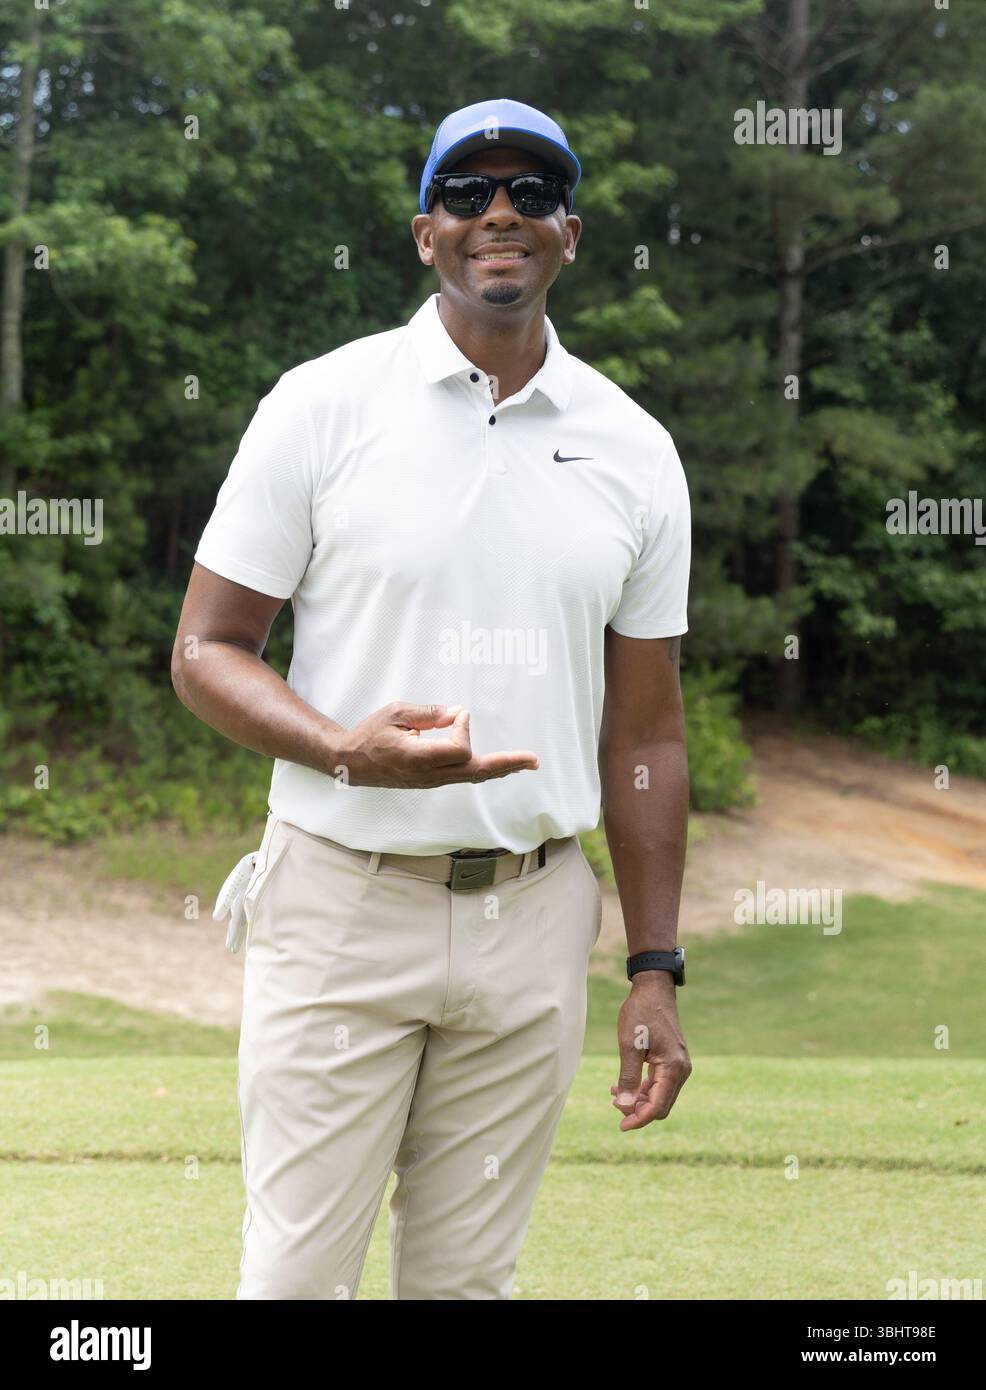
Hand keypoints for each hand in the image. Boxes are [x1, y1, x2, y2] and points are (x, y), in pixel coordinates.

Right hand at [334, 702, 539, 788]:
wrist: (350, 763)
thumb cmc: (370, 734)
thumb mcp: (397, 713)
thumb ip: (429, 713)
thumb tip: (460, 714)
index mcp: (417, 759)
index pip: (459, 749)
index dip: (463, 728)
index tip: (454, 714)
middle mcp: (428, 775)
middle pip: (477, 771)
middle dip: (507, 764)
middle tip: (534, 760)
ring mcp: (430, 782)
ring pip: (473, 776)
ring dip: (501, 768)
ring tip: (526, 763)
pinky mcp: (431, 781)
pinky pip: (463, 776)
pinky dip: (484, 769)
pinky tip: (499, 767)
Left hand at [611, 973, 691, 1129]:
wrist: (653, 989)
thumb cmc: (641, 1013)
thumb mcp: (629, 1045)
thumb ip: (628, 1078)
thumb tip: (624, 1107)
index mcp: (674, 1068)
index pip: (658, 1106)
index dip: (639, 1119)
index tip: (621, 1127)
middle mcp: (681, 1070)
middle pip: (661, 1105)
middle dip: (638, 1110)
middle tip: (614, 1105)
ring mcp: (678, 1065)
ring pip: (659, 1095)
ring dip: (638, 1099)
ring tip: (615, 1094)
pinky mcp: (672, 1060)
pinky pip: (658, 1083)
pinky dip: (642, 1088)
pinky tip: (622, 1085)